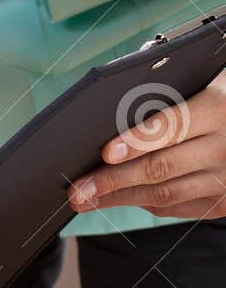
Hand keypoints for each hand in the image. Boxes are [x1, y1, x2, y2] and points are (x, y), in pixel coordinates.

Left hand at [68, 71, 225, 219]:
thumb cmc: (222, 96)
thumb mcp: (206, 79)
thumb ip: (166, 87)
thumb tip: (110, 103)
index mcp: (217, 108)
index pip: (171, 126)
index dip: (136, 141)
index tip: (105, 153)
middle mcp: (225, 148)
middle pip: (161, 168)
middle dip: (113, 180)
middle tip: (76, 189)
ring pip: (165, 196)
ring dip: (120, 199)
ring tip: (86, 199)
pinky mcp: (224, 203)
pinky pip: (178, 208)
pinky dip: (145, 204)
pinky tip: (121, 199)